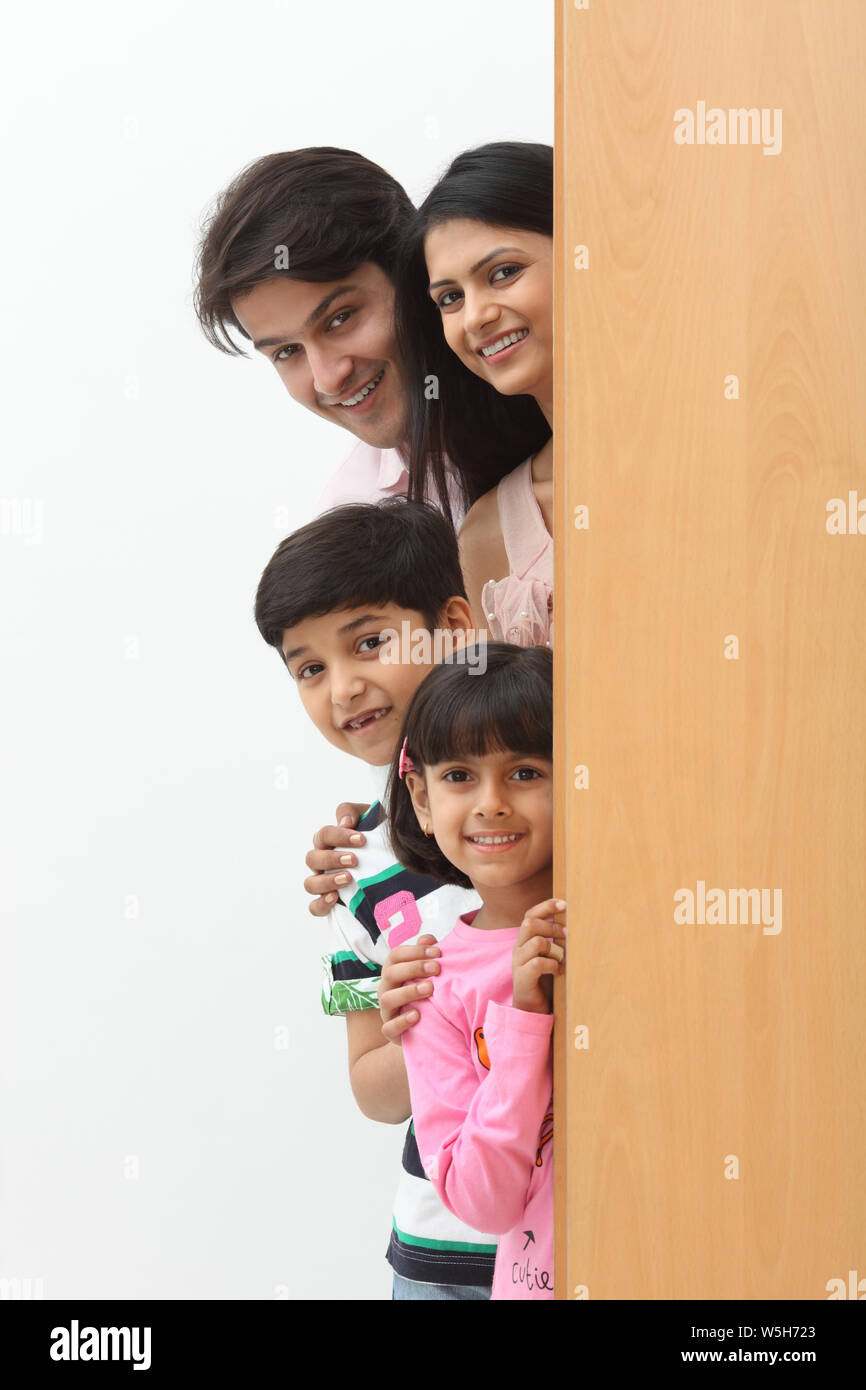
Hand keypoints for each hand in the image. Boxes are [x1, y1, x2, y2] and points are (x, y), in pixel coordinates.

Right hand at [303, 803, 369, 917]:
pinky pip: (315, 907)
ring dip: (327, 880)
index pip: (323, 836)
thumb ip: (354, 812)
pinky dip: (321, 903)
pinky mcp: (330, 903)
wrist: (396, 860)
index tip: (361, 839)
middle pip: (312, 859)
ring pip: (310, 883)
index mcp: (329, 841)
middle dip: (332, 859)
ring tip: (348, 878)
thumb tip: (346, 822)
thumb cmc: (379, 837)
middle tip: (354, 860)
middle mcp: (322, 862)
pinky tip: (335, 897)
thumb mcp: (371, 819)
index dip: (339, 836)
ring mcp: (324, 883)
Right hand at [377, 936, 441, 1043]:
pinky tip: (417, 1015)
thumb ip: (426, 955)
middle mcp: (386, 988)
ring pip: (387, 998)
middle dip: (414, 968)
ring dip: (409, 992)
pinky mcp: (390, 1030)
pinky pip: (389, 1027)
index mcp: (393, 971)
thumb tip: (429, 939)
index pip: (396, 955)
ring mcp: (386, 1010)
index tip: (437, 952)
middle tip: (436, 968)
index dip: (415, 951)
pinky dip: (402, 1021)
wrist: (422, 1027)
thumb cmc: (423, 994)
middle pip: (391, 973)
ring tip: (430, 989)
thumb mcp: (425, 974)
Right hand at [512, 899, 566, 1014]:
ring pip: (536, 942)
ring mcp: (519, 962)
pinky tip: (559, 972)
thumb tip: (577, 923)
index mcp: (525, 940)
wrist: (533, 1009)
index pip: (530, 914)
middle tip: (568, 934)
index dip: (546, 906)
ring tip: (562, 959)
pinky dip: (552, 965)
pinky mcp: (522, 977)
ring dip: (555, 948)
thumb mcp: (552, 955)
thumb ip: (557, 940)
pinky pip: (537, 963)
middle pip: (529, 923)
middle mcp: (519, 948)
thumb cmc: (546, 980)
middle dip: (552, 926)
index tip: (565, 904)